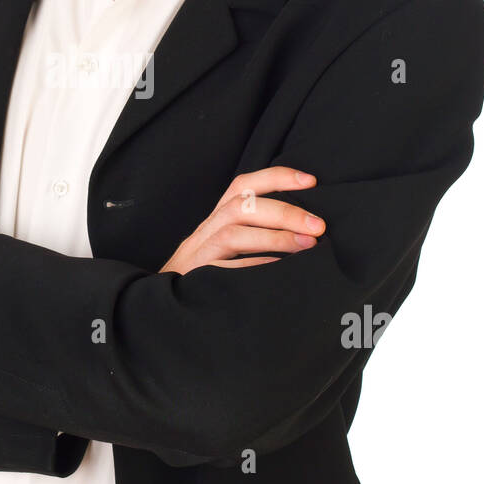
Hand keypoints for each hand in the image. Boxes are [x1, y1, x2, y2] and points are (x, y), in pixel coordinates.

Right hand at [159, 167, 324, 274]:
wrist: (164, 305)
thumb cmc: (205, 273)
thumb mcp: (226, 246)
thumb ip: (254, 233)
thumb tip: (306, 230)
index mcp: (217, 218)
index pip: (243, 185)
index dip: (276, 177)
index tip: (311, 181)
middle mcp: (207, 230)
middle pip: (242, 207)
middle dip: (285, 212)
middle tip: (319, 225)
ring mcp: (199, 253)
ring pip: (233, 234)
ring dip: (274, 237)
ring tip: (308, 245)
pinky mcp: (197, 278)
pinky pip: (227, 270)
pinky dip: (256, 267)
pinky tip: (281, 270)